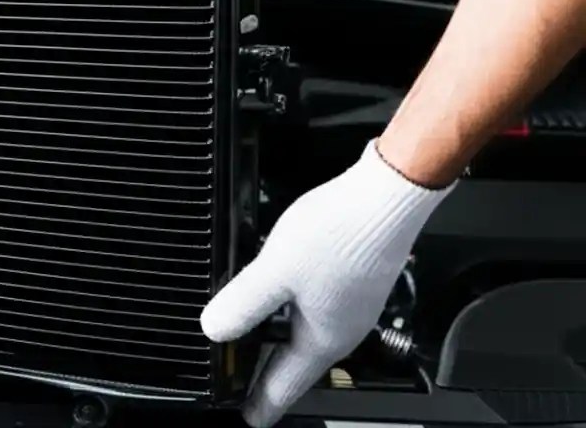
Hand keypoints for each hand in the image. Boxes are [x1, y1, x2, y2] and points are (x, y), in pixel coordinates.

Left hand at [200, 140, 454, 427]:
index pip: (285, 386)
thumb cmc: (342, 234)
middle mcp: (342, 327)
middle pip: (296, 361)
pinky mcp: (352, 277)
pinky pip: (315, 306)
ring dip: (278, 338)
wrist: (387, 195)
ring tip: (253, 341)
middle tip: (244, 383)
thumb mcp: (276, 271)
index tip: (249, 419)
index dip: (261, 404)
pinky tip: (278, 293)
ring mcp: (350, 303)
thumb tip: (214, 330)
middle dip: (267, 373)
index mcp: (323, 338)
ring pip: (305, 332)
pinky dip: (291, 309)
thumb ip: (242, 303)